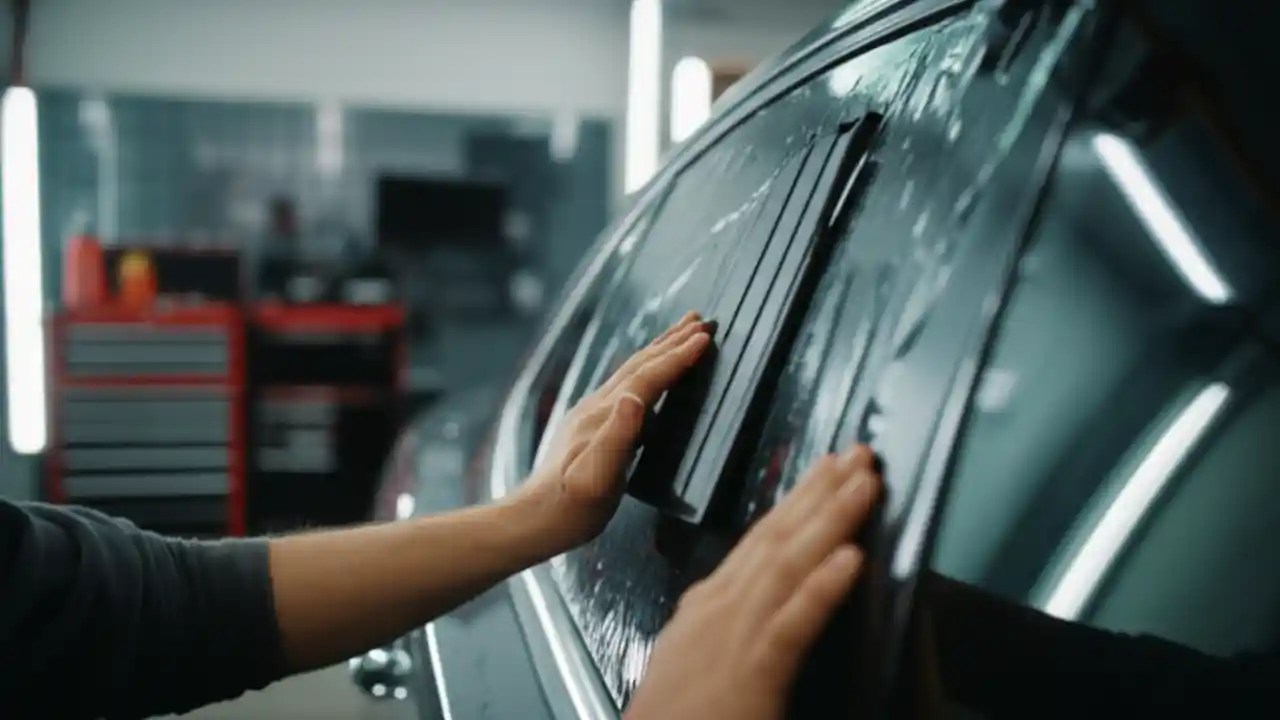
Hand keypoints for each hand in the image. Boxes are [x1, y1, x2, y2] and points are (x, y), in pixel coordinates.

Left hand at [517, 312, 711, 554]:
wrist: (533, 519)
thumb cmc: (570, 507)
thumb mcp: (598, 478)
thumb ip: (617, 437)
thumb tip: (635, 398)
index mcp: (603, 416)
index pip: (647, 378)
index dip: (677, 357)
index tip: (705, 337)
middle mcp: (596, 407)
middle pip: (640, 365)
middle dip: (672, 341)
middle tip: (701, 321)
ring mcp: (591, 413)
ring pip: (632, 372)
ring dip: (660, 350)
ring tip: (681, 334)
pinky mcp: (590, 425)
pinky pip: (626, 386)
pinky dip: (648, 371)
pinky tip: (651, 376)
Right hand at [626, 445, 881, 719]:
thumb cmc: (672, 719)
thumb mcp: (693, 658)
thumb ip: (722, 628)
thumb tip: (753, 609)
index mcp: (709, 606)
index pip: (759, 541)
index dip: (797, 501)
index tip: (826, 470)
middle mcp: (720, 608)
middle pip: (778, 537)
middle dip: (821, 492)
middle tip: (859, 453)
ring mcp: (734, 636)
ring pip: (789, 564)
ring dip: (831, 519)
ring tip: (865, 484)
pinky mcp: (753, 674)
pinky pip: (794, 625)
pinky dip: (822, 588)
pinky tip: (851, 560)